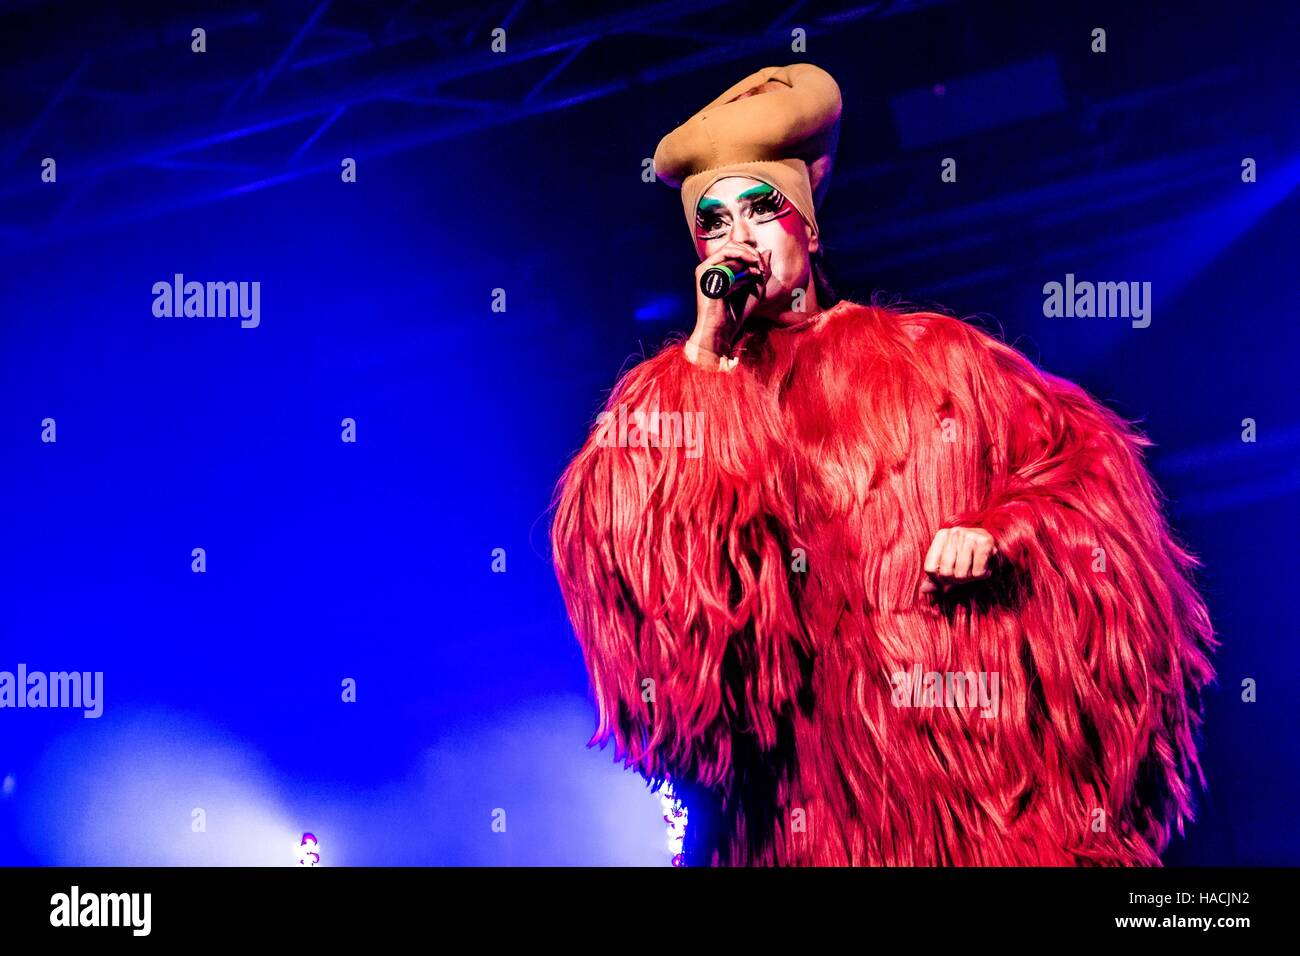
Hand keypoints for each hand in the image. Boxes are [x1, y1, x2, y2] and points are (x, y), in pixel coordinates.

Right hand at [687, 241, 768, 362]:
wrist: (722, 331)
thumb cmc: (736, 312)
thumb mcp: (755, 288)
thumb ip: (761, 269)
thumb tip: (768, 250)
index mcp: (719, 268)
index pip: (736, 248)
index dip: (752, 253)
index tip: (763, 269)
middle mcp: (710, 266)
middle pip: (732, 244)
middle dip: (751, 252)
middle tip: (762, 267)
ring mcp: (706, 270)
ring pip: (730, 249)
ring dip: (748, 256)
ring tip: (758, 270)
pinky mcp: (705, 275)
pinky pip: (726, 261)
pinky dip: (740, 267)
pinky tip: (748, 280)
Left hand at [920, 527, 997, 596]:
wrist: (999, 546)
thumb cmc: (970, 557)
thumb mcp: (951, 564)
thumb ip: (936, 578)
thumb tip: (924, 589)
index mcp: (942, 535)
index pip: (930, 568)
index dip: (939, 580)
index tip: (949, 578)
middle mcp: (954, 533)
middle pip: (945, 573)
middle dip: (956, 580)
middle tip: (967, 572)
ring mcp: (969, 536)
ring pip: (961, 574)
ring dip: (970, 578)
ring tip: (976, 568)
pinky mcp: (985, 543)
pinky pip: (977, 573)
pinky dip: (982, 575)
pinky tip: (985, 566)